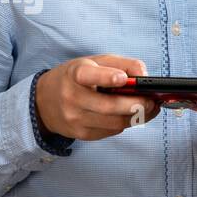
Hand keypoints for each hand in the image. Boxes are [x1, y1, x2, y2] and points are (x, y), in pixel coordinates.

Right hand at [35, 55, 161, 141]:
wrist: (45, 101)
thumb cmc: (75, 78)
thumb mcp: (94, 62)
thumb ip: (121, 64)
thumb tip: (145, 76)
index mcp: (74, 74)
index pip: (87, 75)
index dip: (106, 77)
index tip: (123, 79)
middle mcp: (71, 97)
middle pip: (108, 106)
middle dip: (136, 105)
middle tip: (151, 101)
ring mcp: (75, 119)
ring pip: (114, 123)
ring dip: (136, 117)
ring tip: (149, 108)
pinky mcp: (81, 134)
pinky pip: (111, 131)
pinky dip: (126, 123)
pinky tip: (132, 115)